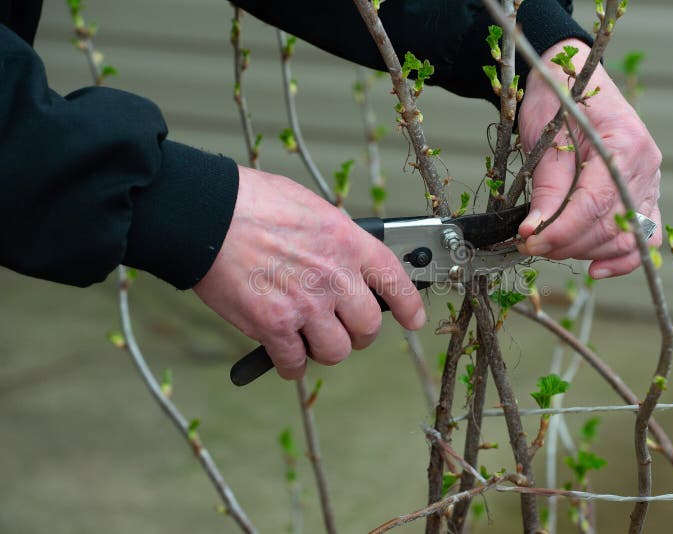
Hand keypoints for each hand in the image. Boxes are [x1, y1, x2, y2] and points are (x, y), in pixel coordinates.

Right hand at [194, 166, 425, 379]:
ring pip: (336, 350)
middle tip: (344, 328)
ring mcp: (306, 304)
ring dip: (325, 349)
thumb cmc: (251, 203)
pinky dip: (291, 364)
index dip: (409, 306)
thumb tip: (346, 259)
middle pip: (368, 327)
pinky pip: (295, 363)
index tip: (413, 318)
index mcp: (348, 243)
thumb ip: (336, 238)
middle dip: (358, 332)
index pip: (395, 281)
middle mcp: (334, 276)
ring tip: (310, 338)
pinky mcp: (274, 326)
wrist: (206, 215)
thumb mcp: (311, 208)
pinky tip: (285, 355)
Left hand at [517, 39, 661, 278]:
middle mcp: (645, 166)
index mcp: (624, 144)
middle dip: (566, 243)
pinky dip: (621, 257)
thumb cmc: (557, 100)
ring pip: (626, 237)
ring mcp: (649, 182)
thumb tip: (534, 230)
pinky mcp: (644, 195)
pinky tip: (596, 270)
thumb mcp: (544, 137)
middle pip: (609, 225)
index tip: (529, 242)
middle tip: (528, 245)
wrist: (571, 78)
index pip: (595, 204)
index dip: (561, 230)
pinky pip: (642, 236)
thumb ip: (546, 186)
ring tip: (549, 246)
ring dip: (584, 250)